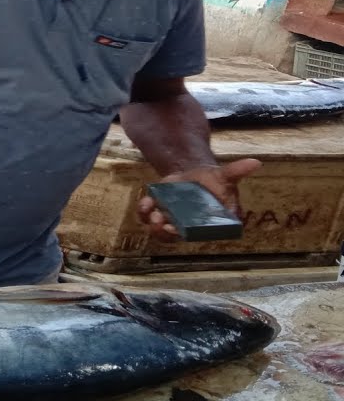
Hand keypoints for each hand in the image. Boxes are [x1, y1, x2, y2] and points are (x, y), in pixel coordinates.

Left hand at [136, 158, 261, 237]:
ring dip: (153, 226)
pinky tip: (147, 201)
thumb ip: (237, 171)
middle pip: (177, 237)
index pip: (202, 235)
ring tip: (153, 212)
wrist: (193, 174)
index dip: (190, 235)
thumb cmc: (213, 180)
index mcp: (211, 224)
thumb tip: (256, 162)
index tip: (178, 230)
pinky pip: (148, 219)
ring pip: (160, 233)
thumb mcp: (224, 174)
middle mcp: (191, 228)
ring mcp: (173, 222)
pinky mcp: (159, 214)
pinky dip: (144, 211)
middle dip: (166, 232)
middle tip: (163, 223)